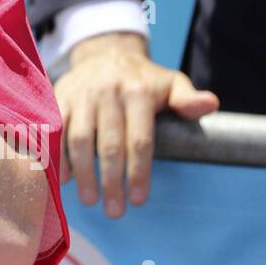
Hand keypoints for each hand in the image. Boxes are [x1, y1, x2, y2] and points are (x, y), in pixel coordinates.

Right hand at [56, 32, 218, 216]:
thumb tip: (210, 104)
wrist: (105, 52)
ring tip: (89, 201)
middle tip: (114, 212)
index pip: (140, 139)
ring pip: (80, 140)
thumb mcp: (171, 83)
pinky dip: (58, 156)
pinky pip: (55, 130)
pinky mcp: (59, 98)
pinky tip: (64, 180)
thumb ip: (188, 98)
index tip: (138, 200)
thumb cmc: (143, 79)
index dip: (139, 172)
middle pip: (109, 144)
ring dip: (84, 173)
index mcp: (138, 92)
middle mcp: (107, 92)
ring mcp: (81, 95)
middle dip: (111, 181)